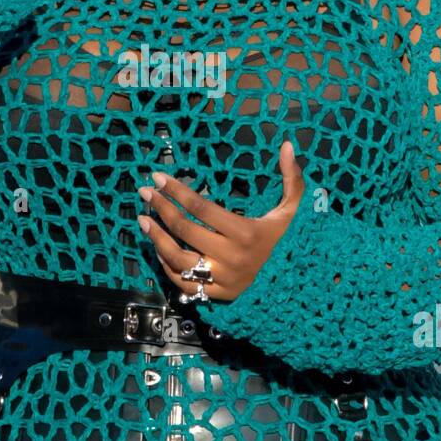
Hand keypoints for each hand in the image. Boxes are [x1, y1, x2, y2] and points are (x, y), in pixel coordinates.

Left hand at [136, 139, 304, 301]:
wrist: (297, 285)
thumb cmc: (289, 241)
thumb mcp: (293, 210)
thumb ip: (291, 178)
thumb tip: (286, 145)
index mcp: (246, 233)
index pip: (202, 208)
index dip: (178, 191)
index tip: (159, 178)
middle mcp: (232, 257)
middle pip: (187, 230)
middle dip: (162, 208)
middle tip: (145, 192)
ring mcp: (223, 279)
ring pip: (179, 258)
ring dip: (157, 238)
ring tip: (143, 219)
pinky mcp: (217, 294)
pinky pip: (184, 281)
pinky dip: (167, 265)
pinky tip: (158, 248)